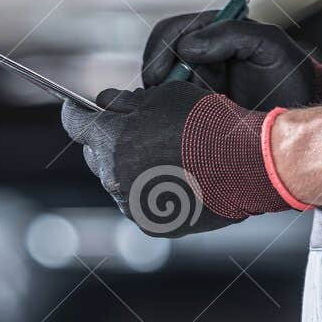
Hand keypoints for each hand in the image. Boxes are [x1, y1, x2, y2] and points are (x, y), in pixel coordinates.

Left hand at [60, 83, 308, 237]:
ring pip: (115, 179)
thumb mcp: (165, 97)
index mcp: (111, 140)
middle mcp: (113, 176)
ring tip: (161, 154)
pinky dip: (146, 189)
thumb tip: (102, 103)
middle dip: (107, 139)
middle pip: (94, 153)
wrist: (247, 165)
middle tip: (135, 129)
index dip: (76, 110)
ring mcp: (131, 204)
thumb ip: (124, 102)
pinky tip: (172, 177)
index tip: (77, 106)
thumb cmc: (208, 125)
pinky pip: (137, 201)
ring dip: (128, 165)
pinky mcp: (150, 224)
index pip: (74, 122)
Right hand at [142, 12, 321, 109]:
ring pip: (160, 85)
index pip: (174, 31)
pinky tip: (177, 123)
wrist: (298, 125)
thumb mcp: (271, 47)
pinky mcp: (195, 108)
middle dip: (155, 76)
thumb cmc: (292, 82)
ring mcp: (198, 82)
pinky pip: (168, 108)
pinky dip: (166, 114)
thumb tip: (187, 46)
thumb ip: (233, 34)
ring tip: (174, 113)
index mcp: (218, 32)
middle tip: (157, 98)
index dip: (161, 50)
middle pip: (160, 57)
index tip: (158, 76)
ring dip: (161, 98)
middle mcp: (204, 54)